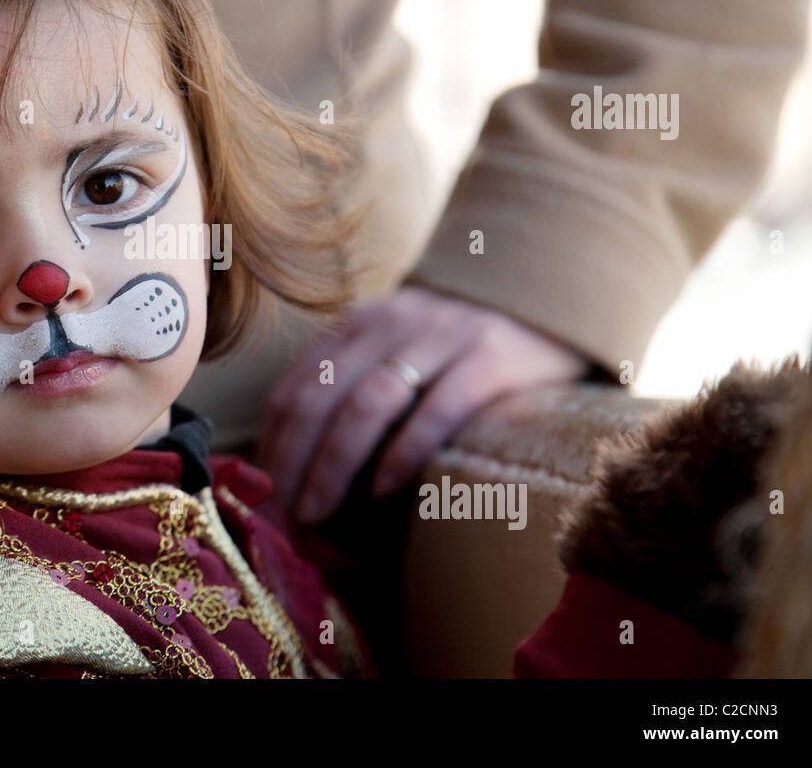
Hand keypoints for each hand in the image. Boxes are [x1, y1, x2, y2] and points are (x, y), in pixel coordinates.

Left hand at [255, 285, 588, 524]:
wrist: (548, 295)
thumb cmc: (458, 345)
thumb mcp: (395, 347)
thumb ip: (352, 383)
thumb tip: (301, 464)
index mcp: (358, 325)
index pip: (295, 385)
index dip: (272, 444)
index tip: (263, 494)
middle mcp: (390, 324)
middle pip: (321, 397)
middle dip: (292, 462)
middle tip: (283, 517)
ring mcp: (441, 337)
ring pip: (368, 403)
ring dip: (333, 464)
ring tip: (318, 512)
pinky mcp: (490, 358)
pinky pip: (438, 407)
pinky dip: (404, 450)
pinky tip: (383, 489)